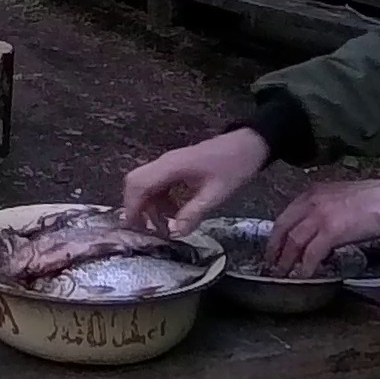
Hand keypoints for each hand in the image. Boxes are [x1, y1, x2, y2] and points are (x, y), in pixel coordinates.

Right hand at [122, 128, 268, 236]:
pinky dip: (161, 202)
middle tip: (148, 231)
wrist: (247, 145)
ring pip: (146, 186)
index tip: (135, 229)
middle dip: (137, 208)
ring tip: (167, 228)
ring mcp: (168, 165)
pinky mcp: (174, 169)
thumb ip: (194, 212)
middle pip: (136, 183)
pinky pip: (158, 186)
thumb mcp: (216, 194)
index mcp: (171, 167)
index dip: (132, 207)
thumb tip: (176, 232)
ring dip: (151, 207)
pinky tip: (176, 214)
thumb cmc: (233, 167)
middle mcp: (164, 163)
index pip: (139, 184)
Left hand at [265, 178, 379, 276]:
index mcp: (314, 193)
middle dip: (275, 248)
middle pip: (283, 228)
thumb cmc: (376, 200)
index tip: (274, 245)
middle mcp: (312, 202)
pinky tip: (305, 275)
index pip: (286, 214)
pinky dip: (306, 266)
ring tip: (283, 273)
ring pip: (294, 242)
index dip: (277, 233)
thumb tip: (323, 227)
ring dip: (287, 260)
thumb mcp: (342, 197)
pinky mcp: (331, 231)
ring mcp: (320, 216)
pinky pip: (312, 253)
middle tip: (271, 263)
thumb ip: (327, 208)